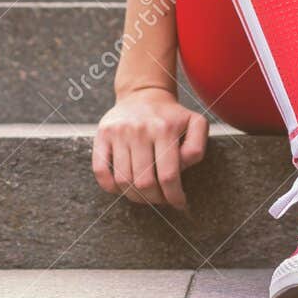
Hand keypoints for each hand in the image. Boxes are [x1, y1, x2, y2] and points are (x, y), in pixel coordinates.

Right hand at [93, 87, 209, 209]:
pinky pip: (101, 170)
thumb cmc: (172, 116)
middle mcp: (139, 130)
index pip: (168, 176)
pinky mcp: (102, 135)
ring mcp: (118, 133)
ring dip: (136, 196)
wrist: (143, 93)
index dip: (174, 197)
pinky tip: (123, 188)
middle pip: (145, 183)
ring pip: (123, 181)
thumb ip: (196, 147)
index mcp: (164, 129)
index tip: (179, 204)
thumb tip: (181, 167)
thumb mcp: (195, 123)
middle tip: (162, 200)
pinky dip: (111, 187)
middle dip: (156, 199)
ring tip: (146, 195)